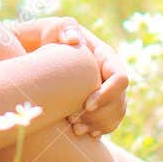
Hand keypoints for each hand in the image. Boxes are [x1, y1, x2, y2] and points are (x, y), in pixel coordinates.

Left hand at [40, 19, 129, 138]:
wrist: (42, 52)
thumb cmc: (49, 38)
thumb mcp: (55, 29)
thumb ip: (64, 28)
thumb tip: (73, 39)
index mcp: (106, 58)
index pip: (120, 79)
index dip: (108, 94)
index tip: (86, 105)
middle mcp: (111, 76)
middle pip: (119, 102)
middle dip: (99, 115)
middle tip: (74, 122)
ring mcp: (108, 91)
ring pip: (115, 114)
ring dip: (98, 125)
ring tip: (75, 129)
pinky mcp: (101, 104)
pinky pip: (109, 122)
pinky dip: (98, 130)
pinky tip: (83, 132)